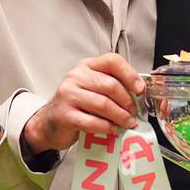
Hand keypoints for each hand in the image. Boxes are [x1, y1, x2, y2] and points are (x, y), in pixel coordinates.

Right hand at [22, 54, 145, 153]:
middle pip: (110, 85)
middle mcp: (76, 77)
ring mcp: (68, 95)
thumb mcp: (92, 88)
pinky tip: (112, 129)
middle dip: (127, 101)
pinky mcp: (65, 115)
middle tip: (134, 112)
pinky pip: (92, 122)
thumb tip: (139, 93)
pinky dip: (106, 127)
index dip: (130, 74)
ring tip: (127, 122)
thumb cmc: (76, 105)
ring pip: (103, 104)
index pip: (112, 61)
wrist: (49, 122)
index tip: (140, 89)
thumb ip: (112, 85)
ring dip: (120, 116)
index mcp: (87, 66)